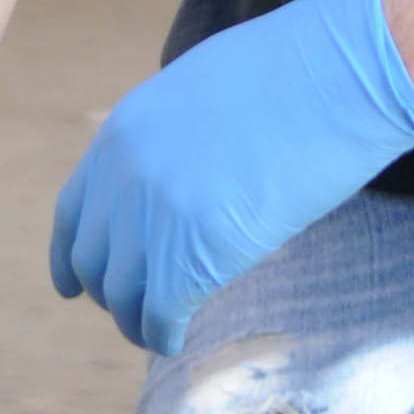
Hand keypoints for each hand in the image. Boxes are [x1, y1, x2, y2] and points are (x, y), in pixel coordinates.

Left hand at [50, 0, 413, 354]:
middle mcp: (124, 176)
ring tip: (157, 332)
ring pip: (121, 294)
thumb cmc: (298, 72)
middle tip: (135, 311)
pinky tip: (177, 341)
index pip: (73, 212)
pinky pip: (160, 313)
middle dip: (110, 293)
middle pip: (93, 260)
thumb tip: (179, 179)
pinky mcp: (194, 252)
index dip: (70, 257)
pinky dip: (163, 335)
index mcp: (123, 132)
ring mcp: (156, 215)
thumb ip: (172, 139)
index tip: (72, 284)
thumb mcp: (201, 93)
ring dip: (135, 321)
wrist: (343, 76)